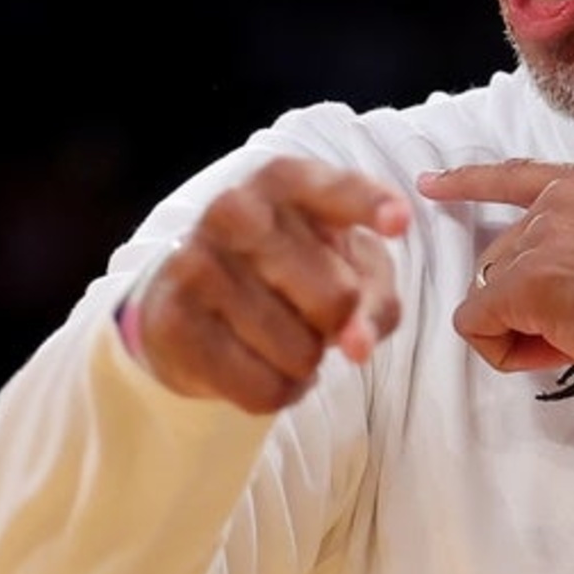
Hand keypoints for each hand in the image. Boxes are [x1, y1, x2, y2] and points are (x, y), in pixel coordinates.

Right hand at [129, 156, 409, 411]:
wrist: (194, 305)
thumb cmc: (291, 274)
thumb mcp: (346, 268)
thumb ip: (374, 298)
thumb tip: (357, 346)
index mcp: (283, 182)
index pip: (333, 190)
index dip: (368, 206)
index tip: (400, 221)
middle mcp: (235, 211)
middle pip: (336, 299)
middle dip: (339, 326)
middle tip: (316, 317)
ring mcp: (196, 263)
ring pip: (300, 352)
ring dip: (306, 363)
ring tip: (282, 339)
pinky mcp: (173, 321)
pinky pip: (263, 388)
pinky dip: (279, 392)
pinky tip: (260, 367)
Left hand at [416, 137, 573, 385]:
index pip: (512, 174)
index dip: (465, 182)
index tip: (431, 184)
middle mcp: (557, 198)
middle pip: (503, 258)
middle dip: (532, 301)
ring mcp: (540, 238)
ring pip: (492, 294)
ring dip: (527, 327)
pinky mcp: (529, 284)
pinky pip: (479, 325)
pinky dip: (506, 349)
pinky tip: (560, 351)